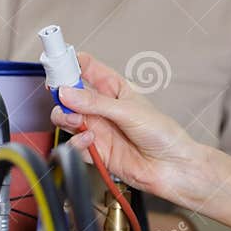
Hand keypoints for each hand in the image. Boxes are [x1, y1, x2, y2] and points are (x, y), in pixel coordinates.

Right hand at [51, 53, 205, 202]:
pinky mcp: (96, 151)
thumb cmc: (163, 134)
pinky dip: (77, 143)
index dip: (71, 63)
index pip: (87, 68)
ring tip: (76, 120)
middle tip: (61, 96)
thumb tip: (68, 93)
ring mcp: (98, 129)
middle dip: (62, 93)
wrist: (172, 167)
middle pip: (70, 94)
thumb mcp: (129, 111)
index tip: (58, 63)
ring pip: (67, 118)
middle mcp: (103, 107)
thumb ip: (96, 102)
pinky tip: (90, 140)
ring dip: (66, 118)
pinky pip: (74, 145)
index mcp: (115, 89)